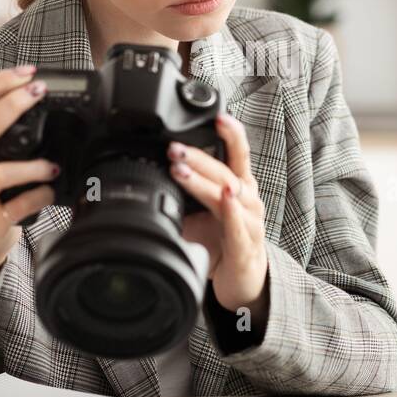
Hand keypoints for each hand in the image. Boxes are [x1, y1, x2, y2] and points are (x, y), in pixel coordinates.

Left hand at [168, 112, 269, 320]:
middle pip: (226, 171)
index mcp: (239, 188)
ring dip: (204, 181)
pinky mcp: (245, 246)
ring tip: (182, 170)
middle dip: (199, 157)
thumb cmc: (225, 243)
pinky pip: (237, 226)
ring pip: (229, 195)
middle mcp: (248, 201)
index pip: (239, 154)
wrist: (244, 281)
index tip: (218, 115)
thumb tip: (147, 185)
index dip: (231, 134)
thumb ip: (181, 200)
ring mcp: (249, 223)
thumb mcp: (200, 216)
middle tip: (174, 148)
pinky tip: (224, 198)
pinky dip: (230, 211)